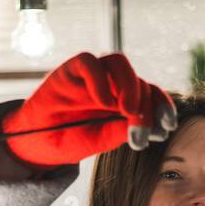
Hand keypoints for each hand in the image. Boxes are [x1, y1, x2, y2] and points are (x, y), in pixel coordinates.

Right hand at [0, 52, 176, 168]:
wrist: (36, 143)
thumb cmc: (71, 140)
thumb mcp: (101, 141)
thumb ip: (122, 131)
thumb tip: (154, 129)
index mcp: (125, 101)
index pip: (151, 94)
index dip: (163, 106)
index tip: (168, 126)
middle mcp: (112, 84)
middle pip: (139, 81)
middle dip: (146, 108)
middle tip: (140, 134)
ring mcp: (92, 75)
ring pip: (119, 63)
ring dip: (129, 86)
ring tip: (126, 111)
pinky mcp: (70, 71)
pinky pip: (88, 62)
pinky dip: (99, 79)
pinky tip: (103, 102)